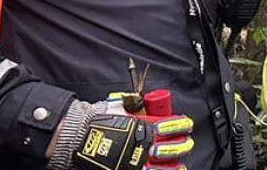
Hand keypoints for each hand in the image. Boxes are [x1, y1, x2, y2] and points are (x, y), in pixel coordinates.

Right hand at [51, 97, 193, 169]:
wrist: (79, 138)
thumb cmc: (98, 122)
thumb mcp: (119, 109)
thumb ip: (133, 108)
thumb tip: (141, 103)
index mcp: (146, 126)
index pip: (173, 125)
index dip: (183, 125)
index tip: (186, 125)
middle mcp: (146, 145)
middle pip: (175, 147)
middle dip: (183, 146)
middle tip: (186, 144)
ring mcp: (140, 161)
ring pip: (168, 167)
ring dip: (177, 165)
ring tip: (180, 165)